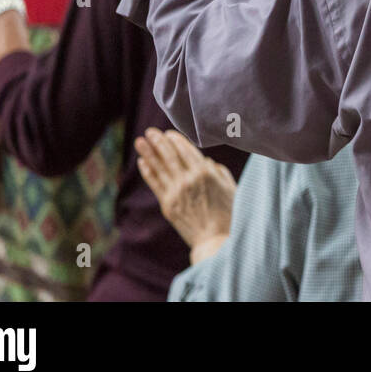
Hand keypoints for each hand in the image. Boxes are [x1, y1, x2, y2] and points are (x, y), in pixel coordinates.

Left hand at [135, 128, 235, 260]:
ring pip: (159, 167)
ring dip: (148, 153)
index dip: (175, 139)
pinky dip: (148, 172)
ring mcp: (175, 192)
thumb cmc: (229, 213)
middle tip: (150, 131)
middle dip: (159, 142)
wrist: (216, 240)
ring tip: (140, 141)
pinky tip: (142, 162)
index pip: (186, 150)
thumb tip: (207, 161)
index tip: (168, 132)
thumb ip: (218, 171)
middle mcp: (188, 179)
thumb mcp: (230, 187)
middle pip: (169, 155)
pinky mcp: (167, 205)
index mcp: (205, 172)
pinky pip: (155, 184)